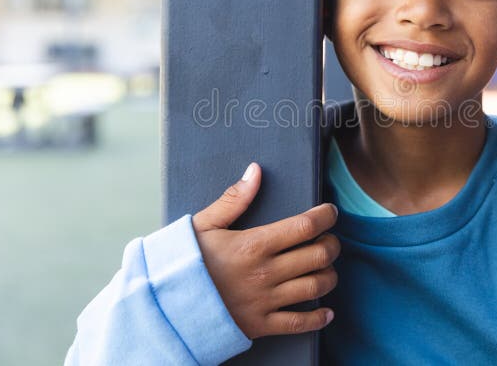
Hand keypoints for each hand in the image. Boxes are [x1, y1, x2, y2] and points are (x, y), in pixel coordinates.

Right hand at [192, 162, 339, 338]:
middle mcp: (265, 273)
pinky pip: (299, 323)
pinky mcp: (260, 325)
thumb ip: (234, 198)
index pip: (305, 226)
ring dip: (329, 275)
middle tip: (330, 239)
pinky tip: (326, 311)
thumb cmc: (185, 261)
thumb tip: (256, 171)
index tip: (331, 212)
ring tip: (326, 267)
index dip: (326, 216)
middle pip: (319, 255)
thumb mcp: (204, 224)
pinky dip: (319, 317)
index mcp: (254, 244)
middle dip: (332, 244)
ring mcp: (264, 301)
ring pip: (316, 287)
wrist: (164, 303)